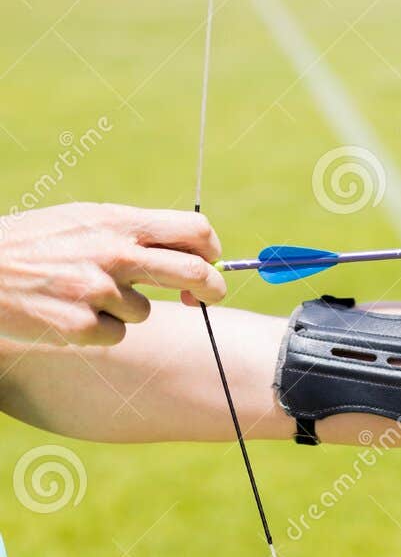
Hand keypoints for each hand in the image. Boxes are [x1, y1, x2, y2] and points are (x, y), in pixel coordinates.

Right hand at [0, 203, 225, 345]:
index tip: (209, 264)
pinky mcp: (80, 326)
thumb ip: (133, 234)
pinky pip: (115, 334)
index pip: (194, 231)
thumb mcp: (83, 222)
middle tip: (205, 299)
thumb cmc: (34, 244)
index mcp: (117, 222)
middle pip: (195, 273)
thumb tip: (191, 252)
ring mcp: (97, 291)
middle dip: (211, 290)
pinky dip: (98, 330)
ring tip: (81, 294)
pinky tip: (66, 312)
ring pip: (144, 312)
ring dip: (124, 310)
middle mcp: (114, 254)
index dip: (211, 250)